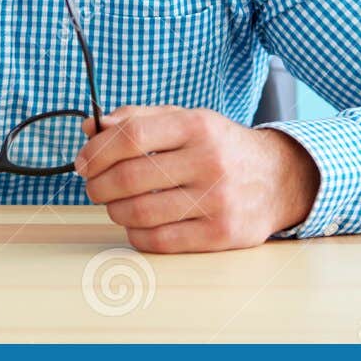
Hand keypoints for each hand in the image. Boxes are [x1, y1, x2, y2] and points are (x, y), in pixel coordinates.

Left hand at [74, 105, 320, 252]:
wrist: (278, 178)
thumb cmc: (220, 147)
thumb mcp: (186, 119)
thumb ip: (137, 119)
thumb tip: (90, 128)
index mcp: (197, 125)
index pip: (131, 135)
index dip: (96, 150)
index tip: (82, 161)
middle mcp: (209, 161)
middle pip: (130, 176)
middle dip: (98, 184)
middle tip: (93, 186)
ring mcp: (217, 200)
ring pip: (140, 212)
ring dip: (114, 210)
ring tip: (115, 204)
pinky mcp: (221, 234)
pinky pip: (159, 241)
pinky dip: (136, 234)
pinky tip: (136, 223)